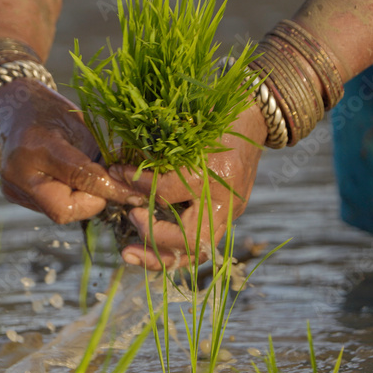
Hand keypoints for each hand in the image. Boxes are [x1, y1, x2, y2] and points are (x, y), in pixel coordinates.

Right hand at [0, 78, 146, 223]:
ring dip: (82, 201)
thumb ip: (98, 155)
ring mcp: (11, 187)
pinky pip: (49, 207)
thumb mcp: (77, 123)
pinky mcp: (12, 195)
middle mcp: (19, 172)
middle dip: (93, 201)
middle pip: (67, 209)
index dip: (114, 189)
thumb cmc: (46, 108)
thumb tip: (127, 182)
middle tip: (104, 183)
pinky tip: (69, 180)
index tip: (137, 195)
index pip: (83, 178)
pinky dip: (67, 197)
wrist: (5, 106)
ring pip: (59, 212)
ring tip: (86, 178)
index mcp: (37, 146)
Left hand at [110, 105, 267, 269]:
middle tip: (130, 215)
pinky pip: (199, 245)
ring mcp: (229, 213)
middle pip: (188, 239)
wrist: (256, 116)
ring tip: (130, 253)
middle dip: (152, 235)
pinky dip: (173, 252)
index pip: (168, 191)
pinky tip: (149, 249)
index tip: (116, 172)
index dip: (137, 185)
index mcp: (216, 174)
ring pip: (195, 253)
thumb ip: (160, 154)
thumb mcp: (189, 126)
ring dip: (159, 257)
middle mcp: (225, 201)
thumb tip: (119, 172)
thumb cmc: (220, 115)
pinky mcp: (226, 218)